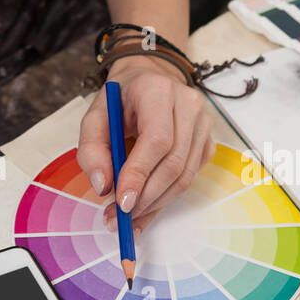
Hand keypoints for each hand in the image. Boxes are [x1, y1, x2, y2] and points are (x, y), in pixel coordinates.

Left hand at [77, 58, 216, 234]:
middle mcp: (188, 104)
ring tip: (128, 218)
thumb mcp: (95, 117)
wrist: (147, 81)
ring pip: (185, 176)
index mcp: (157, 90)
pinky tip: (145, 206)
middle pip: (174, 162)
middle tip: (120, 217)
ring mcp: (203, 123)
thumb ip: (92, 149)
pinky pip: (191, 177)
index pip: (157, 139)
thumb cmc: (121, 100)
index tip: (121, 202)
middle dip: (146, 197)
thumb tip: (103, 187)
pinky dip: (166, 198)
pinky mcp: (208, 142)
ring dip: (155, 203)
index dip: (140, 174)